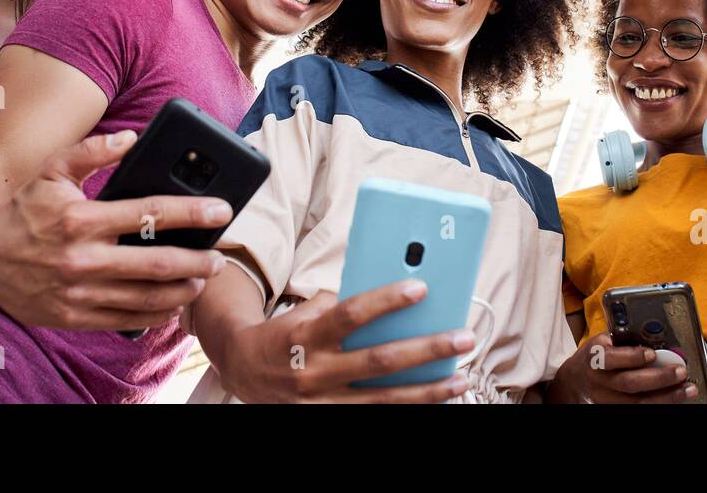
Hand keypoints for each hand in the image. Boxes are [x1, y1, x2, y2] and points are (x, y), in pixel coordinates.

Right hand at [0, 129, 229, 330]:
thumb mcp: (52, 170)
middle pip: (157, 263)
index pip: (150, 214)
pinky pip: (125, 319)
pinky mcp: (72, 316)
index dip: (193, 213)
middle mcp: (82, 258)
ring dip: (183, 291)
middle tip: (221, 259)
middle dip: (198, 262)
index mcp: (81, 219)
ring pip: (146, 297)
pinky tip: (174, 304)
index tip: (222, 211)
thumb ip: (93, 151)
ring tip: (204, 281)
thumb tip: (132, 137)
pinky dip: (155, 314)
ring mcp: (78, 292)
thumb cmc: (22, 209)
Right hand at [215, 281, 474, 402]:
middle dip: (427, 349)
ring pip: (385, 400)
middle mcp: (315, 371)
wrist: (243, 370)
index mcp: (308, 335)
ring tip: (461, 377)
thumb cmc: (285, 334)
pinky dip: (408, 409)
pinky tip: (434, 399)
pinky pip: (375, 416)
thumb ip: (343, 304)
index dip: (386, 300)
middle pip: (379, 361)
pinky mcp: (329, 418)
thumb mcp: (306, 312)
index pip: (351, 314)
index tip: (422, 288)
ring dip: (429, 390)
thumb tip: (391, 297)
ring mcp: (323, 402)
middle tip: (462, 337)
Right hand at [549, 333, 696, 403]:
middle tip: (681, 371)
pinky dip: (659, 407)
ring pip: (638, 403)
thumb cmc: (593, 358)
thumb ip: (623, 339)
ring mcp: (606, 401)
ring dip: (667, 397)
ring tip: (687, 389)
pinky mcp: (613, 411)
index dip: (633, 357)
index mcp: (595, 358)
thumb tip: (656, 332)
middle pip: (630, 383)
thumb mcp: (602, 342)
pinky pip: (639, 412)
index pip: (612, 359)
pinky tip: (674, 401)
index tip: (652, 353)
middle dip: (659, 378)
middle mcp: (599, 382)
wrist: (572, 383)